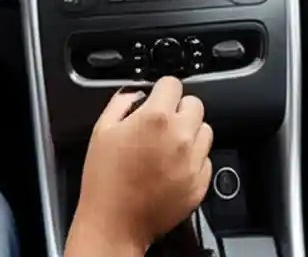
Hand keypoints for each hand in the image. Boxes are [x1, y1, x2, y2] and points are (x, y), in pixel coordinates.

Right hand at [66, 77, 213, 254]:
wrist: (115, 222)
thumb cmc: (104, 178)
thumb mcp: (102, 130)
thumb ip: (121, 103)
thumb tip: (136, 94)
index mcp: (156, 118)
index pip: (173, 84)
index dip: (162, 89)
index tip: (157, 96)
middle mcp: (181, 136)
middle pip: (195, 105)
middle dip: (178, 108)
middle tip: (161, 122)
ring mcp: (194, 161)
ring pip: (205, 131)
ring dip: (189, 132)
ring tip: (167, 145)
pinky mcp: (200, 183)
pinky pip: (205, 159)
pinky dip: (193, 158)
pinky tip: (171, 166)